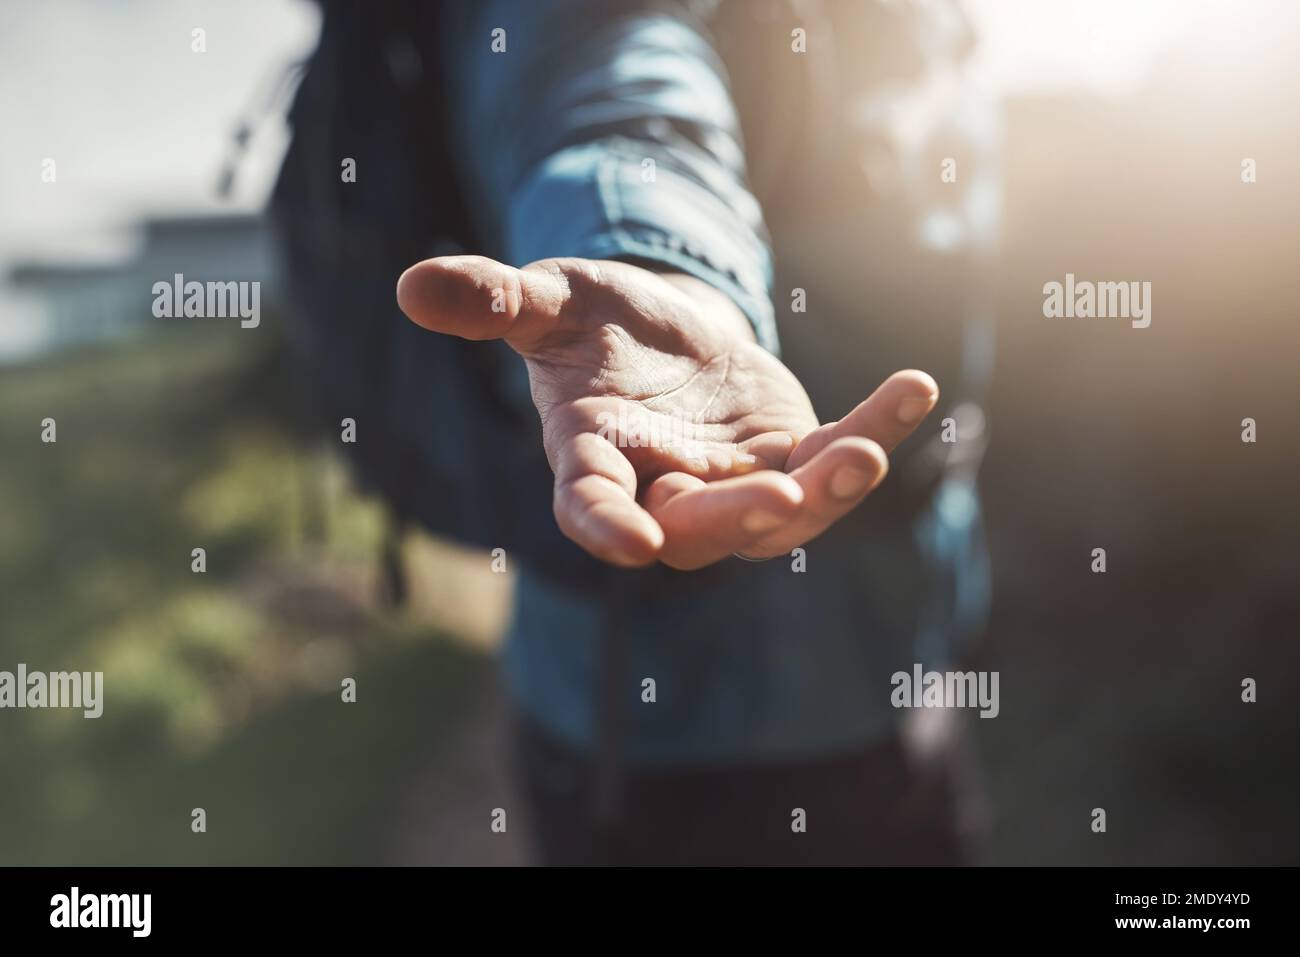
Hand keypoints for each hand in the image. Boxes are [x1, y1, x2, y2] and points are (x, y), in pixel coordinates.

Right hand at [396, 255, 937, 569]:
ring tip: (868, 452)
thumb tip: (411, 285)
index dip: (606, 524)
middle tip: (782, 494)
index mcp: (593, 457)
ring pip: (779, 511)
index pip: (590, 504)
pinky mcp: (790, 456)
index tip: (632, 543)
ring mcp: (733, 481)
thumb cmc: (595, 324)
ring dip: (825, 490)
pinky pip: (836, 455)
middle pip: (699, 525)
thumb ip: (494, 300)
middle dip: (739, 515)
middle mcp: (665, 487)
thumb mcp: (550, 301)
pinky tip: (917, 388)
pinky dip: (877, 427)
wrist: (665, 335)